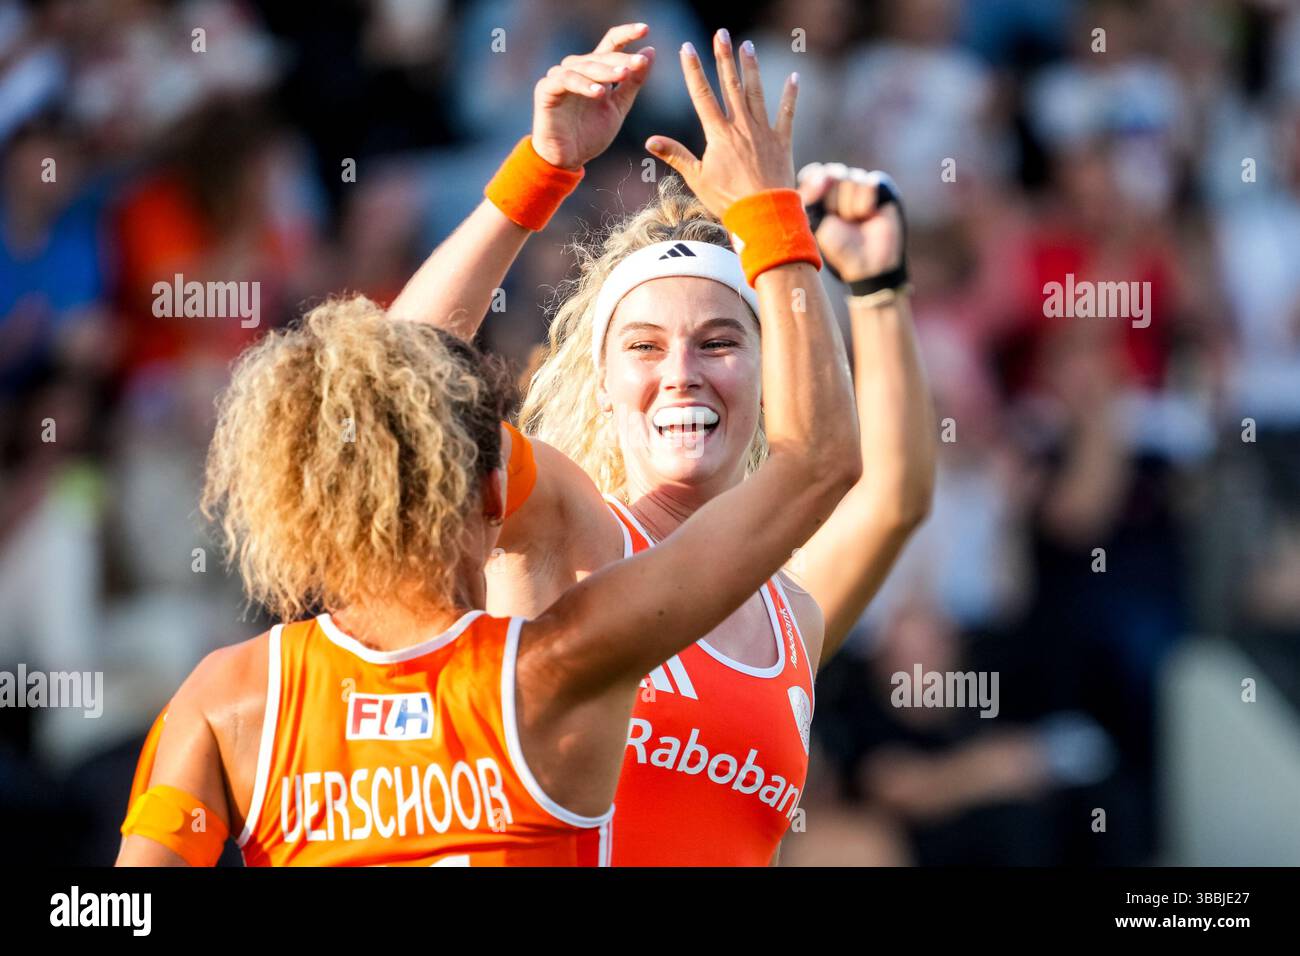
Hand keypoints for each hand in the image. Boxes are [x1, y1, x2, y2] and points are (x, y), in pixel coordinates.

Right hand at [532, 23, 654, 169]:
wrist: (568, 159)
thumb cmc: (591, 134)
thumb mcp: (618, 107)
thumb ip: (633, 82)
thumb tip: (650, 52)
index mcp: (595, 71)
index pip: (611, 44)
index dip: (627, 34)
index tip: (645, 30)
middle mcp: (577, 69)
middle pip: (600, 56)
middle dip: (621, 59)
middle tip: (639, 63)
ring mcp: (560, 77)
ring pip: (584, 66)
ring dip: (605, 70)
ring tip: (623, 75)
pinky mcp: (546, 90)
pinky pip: (565, 81)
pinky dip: (583, 85)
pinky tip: (599, 92)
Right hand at [645, 30, 796, 218]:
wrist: (763, 214)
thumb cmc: (727, 200)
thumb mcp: (697, 178)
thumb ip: (676, 155)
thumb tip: (650, 141)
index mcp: (718, 133)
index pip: (702, 94)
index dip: (693, 69)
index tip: (687, 47)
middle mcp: (741, 126)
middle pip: (730, 85)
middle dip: (724, 57)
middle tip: (722, 34)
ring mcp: (763, 131)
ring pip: (756, 92)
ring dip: (751, 68)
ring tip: (748, 46)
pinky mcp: (782, 141)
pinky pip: (787, 113)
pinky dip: (790, 95)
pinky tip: (794, 78)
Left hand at [797, 163, 903, 282]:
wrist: (867, 263)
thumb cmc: (839, 247)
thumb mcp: (816, 224)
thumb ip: (811, 196)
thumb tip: (821, 174)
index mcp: (821, 194)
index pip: (813, 173)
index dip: (814, 182)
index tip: (815, 199)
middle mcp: (841, 187)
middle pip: (832, 172)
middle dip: (833, 200)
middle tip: (840, 219)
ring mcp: (862, 187)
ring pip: (851, 178)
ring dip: (850, 206)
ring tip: (856, 221)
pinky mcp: (883, 189)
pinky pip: (870, 183)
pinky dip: (866, 203)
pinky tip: (869, 215)